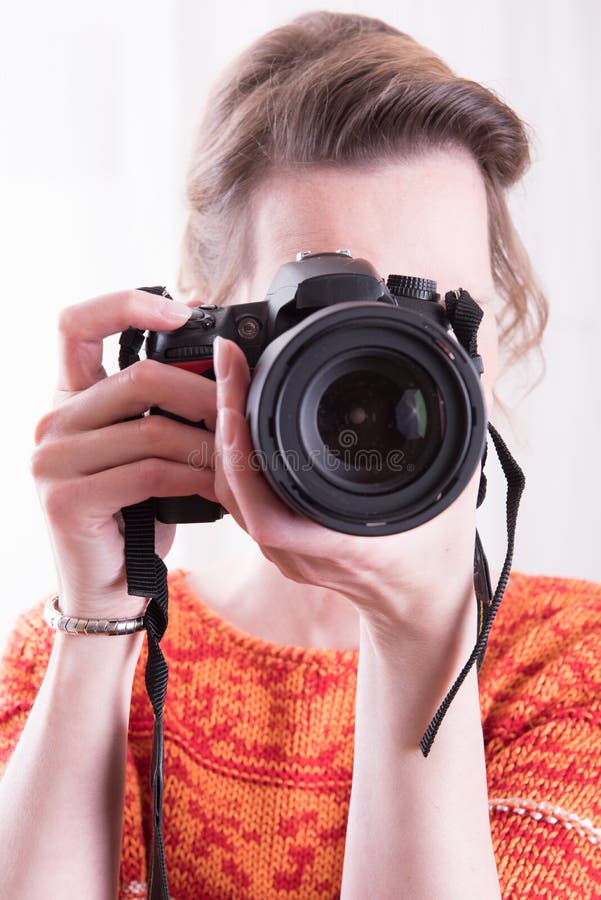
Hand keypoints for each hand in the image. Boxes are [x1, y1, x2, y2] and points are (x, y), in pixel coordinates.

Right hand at [32, 289, 217, 619]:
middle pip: (138, 378)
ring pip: (152, 428)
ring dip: (209, 444)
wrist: (107, 586)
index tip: (180, 312)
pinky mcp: (66, 499)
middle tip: (241, 412)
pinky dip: (194, 477)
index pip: (75, 324)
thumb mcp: (143, 447)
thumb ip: (157, 402)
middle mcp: (50, 422)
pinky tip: (217, 488)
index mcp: (67, 399)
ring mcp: (51, 461)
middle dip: (204, 394)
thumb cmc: (132, 513)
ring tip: (239, 457)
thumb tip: (204, 337)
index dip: (126, 304)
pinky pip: (149, 471)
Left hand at [213, 336, 487, 646]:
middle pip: (235, 490)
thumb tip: (476, 351)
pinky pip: (242, 501)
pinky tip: (239, 420)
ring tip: (230, 382)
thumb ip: (459, 420)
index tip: (237, 387)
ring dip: (225, 437)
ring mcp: (287, 552)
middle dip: (224, 420)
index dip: (239, 449)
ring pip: (232, 496)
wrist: (424, 603)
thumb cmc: (439, 551)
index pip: (264, 505)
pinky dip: (235, 458)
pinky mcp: (282, 546)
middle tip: (229, 363)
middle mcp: (304, 550)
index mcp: (342, 540)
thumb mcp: (456, 483)